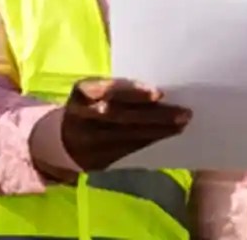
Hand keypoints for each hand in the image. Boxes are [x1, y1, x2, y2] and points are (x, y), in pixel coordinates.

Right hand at [60, 78, 191, 170]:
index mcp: (82, 93)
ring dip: (158, 130)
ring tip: (182, 124)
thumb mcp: (95, 90)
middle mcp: (83, 117)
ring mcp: (89, 141)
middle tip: (183, 112)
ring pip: (128, 135)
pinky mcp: (98, 159)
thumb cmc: (89, 105)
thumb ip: (117, 88)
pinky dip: (150, 141)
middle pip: (121, 115)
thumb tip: (157, 90)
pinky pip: (128, 149)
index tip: (157, 92)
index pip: (107, 90)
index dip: (132, 91)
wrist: (63, 139)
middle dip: (155, 114)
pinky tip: (167, 135)